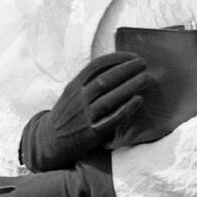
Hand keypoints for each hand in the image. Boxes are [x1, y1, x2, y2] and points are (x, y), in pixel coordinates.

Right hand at [20, 52, 150, 170]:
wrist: (50, 141)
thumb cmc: (68, 115)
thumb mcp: (72, 94)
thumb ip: (88, 82)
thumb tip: (116, 68)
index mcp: (74, 86)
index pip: (96, 66)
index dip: (116, 59)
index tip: (132, 56)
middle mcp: (79, 99)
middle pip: (105, 80)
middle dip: (126, 69)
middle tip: (144, 63)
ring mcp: (85, 116)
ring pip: (110, 97)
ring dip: (130, 86)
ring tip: (147, 78)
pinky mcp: (92, 133)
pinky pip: (112, 119)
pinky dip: (126, 108)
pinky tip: (139, 100)